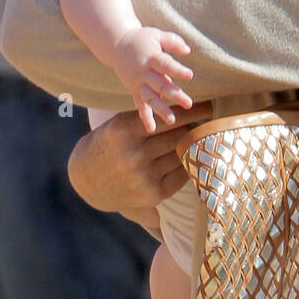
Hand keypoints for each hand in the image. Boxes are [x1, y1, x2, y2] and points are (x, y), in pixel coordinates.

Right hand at [67, 101, 213, 222]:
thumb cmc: (109, 144)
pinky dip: (189, 164)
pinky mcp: (154, 193)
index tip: (210, 104)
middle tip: (211, 119)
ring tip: (205, 137)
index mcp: (124, 130)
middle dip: (196, 126)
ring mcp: (144, 176)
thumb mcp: (120, 124)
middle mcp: (134, 153)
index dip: (193, 111)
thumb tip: (188, 107)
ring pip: (182, 154)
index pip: (169, 117)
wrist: (88, 181)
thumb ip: (148, 117)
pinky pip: (182, 175)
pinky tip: (194, 156)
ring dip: (194, 145)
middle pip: (179, 135)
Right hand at [112, 27, 194, 132]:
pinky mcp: (134, 90)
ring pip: (149, 97)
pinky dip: (145, 117)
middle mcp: (143, 71)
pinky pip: (139, 104)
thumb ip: (173, 42)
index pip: (165, 64)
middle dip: (174, 94)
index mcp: (150, 56)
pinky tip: (152, 128)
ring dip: (160, 109)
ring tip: (172, 120)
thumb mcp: (156, 35)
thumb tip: (187, 51)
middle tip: (188, 104)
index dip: (177, 70)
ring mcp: (137, 82)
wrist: (116, 45)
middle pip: (159, 84)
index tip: (190, 75)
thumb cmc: (142, 39)